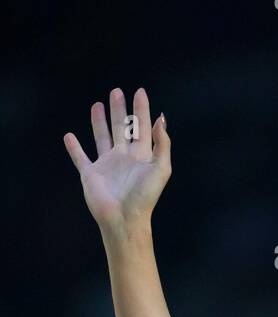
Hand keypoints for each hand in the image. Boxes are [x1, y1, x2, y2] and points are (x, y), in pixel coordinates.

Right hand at [63, 87, 170, 232]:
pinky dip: (74, 148)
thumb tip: (160, 119)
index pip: (142, 127)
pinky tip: (69, 136)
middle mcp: (123, 157)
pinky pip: (80, 158)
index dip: (141, 110)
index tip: (140, 92)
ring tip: (97, 105)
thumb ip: (162, 144)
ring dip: (99, 122)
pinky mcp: (90, 174)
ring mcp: (106, 165)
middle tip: (116, 92)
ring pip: (102, 137)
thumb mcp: (161, 169)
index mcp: (141, 156)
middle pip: (121, 128)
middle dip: (119, 110)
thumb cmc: (144, 196)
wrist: (124, 218)